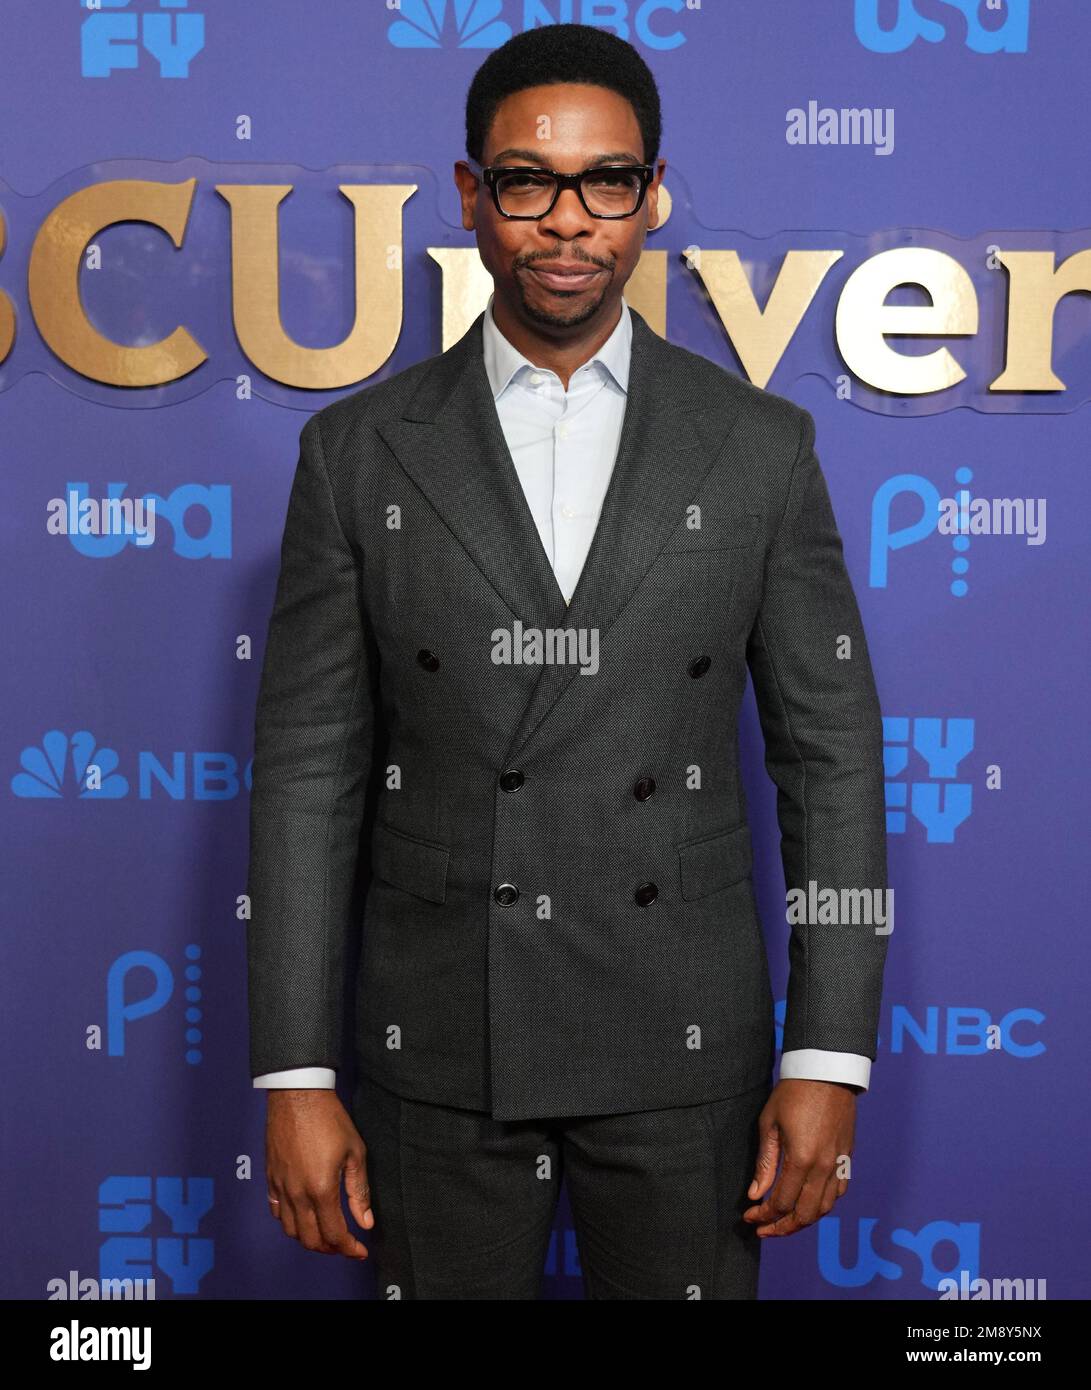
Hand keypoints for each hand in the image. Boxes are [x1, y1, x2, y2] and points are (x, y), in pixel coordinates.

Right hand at [264, 1089, 373, 1258]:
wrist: (298, 1094)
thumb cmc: (328, 1118)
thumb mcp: (355, 1152)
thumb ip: (360, 1191)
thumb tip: (366, 1220)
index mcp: (321, 1188)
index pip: (334, 1234)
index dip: (349, 1248)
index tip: (360, 1250)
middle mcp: (297, 1193)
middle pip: (311, 1239)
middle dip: (330, 1248)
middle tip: (345, 1245)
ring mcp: (281, 1187)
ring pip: (291, 1230)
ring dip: (309, 1238)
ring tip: (326, 1233)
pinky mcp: (270, 1178)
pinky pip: (276, 1211)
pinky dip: (290, 1222)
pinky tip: (302, 1216)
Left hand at [742, 1078, 855, 1236]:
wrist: (826, 1072)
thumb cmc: (793, 1093)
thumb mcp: (769, 1124)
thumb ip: (765, 1164)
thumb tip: (756, 1194)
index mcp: (801, 1158)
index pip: (781, 1203)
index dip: (764, 1215)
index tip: (749, 1216)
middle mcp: (823, 1167)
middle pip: (805, 1214)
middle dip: (782, 1227)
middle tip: (764, 1228)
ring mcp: (839, 1163)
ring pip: (824, 1208)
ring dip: (804, 1220)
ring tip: (784, 1222)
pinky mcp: (847, 1157)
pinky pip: (839, 1192)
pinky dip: (823, 1204)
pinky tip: (808, 1203)